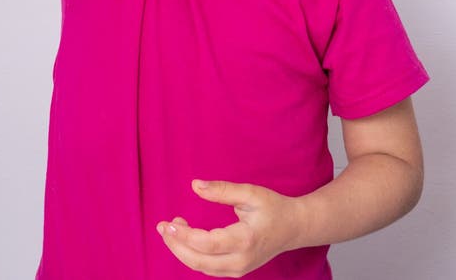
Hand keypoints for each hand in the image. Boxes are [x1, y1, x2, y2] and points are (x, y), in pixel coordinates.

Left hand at [156, 179, 305, 276]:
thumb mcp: (250, 193)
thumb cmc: (273, 207)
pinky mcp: (236, 271)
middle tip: (162, 226)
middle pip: (199, 261)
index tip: (168, 221)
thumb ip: (222, 190)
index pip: (207, 244)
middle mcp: (241, 261)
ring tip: (171, 228)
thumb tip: (195, 185)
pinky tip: (185, 237)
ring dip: (182, 251)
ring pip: (201, 267)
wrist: (293, 228)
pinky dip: (192, 255)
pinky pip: (208, 267)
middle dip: (176, 245)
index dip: (184, 235)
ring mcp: (239, 270)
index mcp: (245, 240)